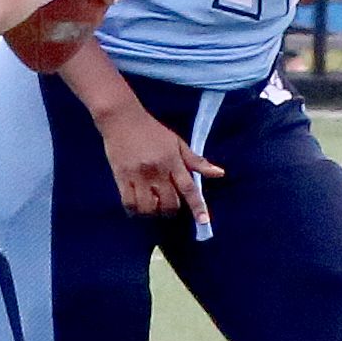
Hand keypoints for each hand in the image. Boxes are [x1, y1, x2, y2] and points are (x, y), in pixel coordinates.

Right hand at [96, 101, 224, 223]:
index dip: (197, 206)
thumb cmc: (152, 131)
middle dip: (171, 210)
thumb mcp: (177, 142)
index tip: (204, 221)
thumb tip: (220, 173)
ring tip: (152, 206)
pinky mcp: (121, 178)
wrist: (122, 119)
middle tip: (169, 205)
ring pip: (148, 207)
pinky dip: (135, 211)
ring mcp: (138, 176)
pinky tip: (137, 207)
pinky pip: (129, 203)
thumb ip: (196, 161)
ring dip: (153, 212)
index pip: (188, 188)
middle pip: (169, 202)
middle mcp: (157, 171)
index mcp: (172, 161)